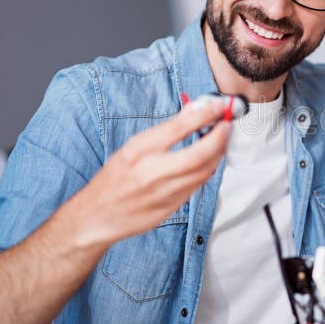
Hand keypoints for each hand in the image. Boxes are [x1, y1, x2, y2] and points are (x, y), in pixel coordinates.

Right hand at [67, 98, 231, 247]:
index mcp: (139, 151)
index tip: (219, 107)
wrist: (97, 216)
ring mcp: (162, 193)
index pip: (179, 128)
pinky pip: (197, 187)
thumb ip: (165, 131)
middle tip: (226, 126)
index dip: (205, 115)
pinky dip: (207, 171)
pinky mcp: (170, 208)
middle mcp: (151, 172)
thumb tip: (191, 111)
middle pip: (199, 154)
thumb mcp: (133, 147)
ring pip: (203, 172)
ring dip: (218, 155)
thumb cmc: (114, 179)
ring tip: (221, 141)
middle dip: (219, 138)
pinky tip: (209, 162)